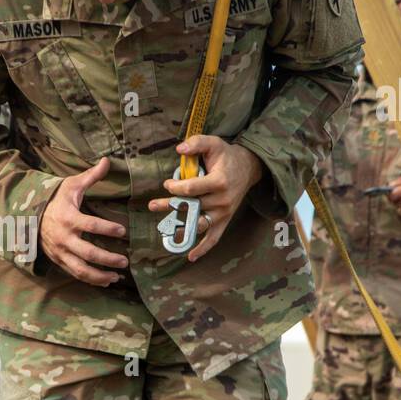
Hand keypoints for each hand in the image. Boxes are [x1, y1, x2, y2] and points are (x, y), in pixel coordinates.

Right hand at [39, 157, 127, 285]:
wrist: (31, 217)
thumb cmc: (56, 200)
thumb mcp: (71, 186)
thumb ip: (91, 176)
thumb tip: (107, 160)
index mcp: (68, 218)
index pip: (91, 225)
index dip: (108, 228)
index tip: (123, 231)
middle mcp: (64, 237)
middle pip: (88, 252)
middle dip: (108, 259)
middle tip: (125, 261)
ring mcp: (61, 252)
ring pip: (81, 269)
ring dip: (100, 276)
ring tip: (117, 277)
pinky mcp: (59, 260)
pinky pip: (75, 274)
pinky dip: (91, 279)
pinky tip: (106, 281)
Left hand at [148, 134, 263, 262]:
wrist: (248, 168)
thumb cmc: (227, 156)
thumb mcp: (213, 143)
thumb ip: (196, 143)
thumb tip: (179, 149)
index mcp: (219, 182)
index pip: (192, 189)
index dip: (176, 187)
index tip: (167, 184)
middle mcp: (222, 200)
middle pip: (192, 207)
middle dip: (170, 206)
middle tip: (152, 205)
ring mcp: (223, 213)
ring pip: (198, 224)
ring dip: (180, 228)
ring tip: (163, 229)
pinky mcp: (224, 221)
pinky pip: (214, 238)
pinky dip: (203, 249)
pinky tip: (190, 256)